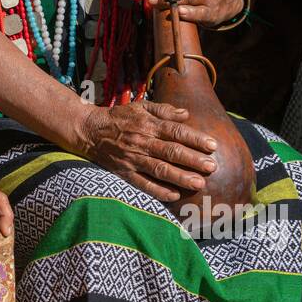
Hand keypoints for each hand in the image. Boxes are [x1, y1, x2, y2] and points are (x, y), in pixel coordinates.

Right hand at [78, 101, 218, 203]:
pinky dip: (158, 190)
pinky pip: (142, 183)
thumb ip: (164, 110)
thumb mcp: (140, 107)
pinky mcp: (124, 172)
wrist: (89, 130)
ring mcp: (132, 159)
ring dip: (180, 177)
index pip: (175, 132)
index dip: (195, 139)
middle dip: (193, 160)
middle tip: (212, 166)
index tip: (212, 145)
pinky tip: (174, 195)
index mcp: (148, 125)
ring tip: (199, 183)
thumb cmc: (119, 117)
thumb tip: (186, 114)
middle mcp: (141, 142)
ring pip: (159, 170)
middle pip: (170, 152)